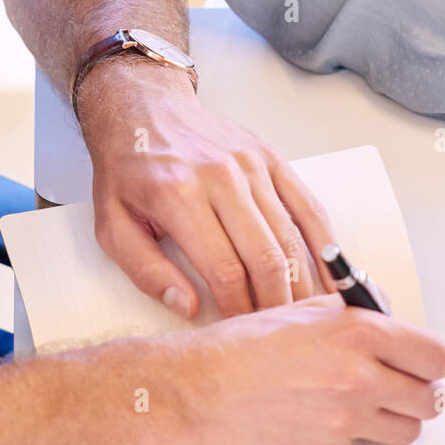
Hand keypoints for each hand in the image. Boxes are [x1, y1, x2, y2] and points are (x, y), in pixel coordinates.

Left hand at [76, 57, 336, 318]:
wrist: (144, 109)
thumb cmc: (127, 170)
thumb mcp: (112, 225)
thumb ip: (146, 271)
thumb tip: (189, 307)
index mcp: (179, 196)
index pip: (224, 268)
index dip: (239, 310)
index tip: (243, 336)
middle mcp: (222, 177)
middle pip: (267, 255)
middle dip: (278, 304)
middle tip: (282, 334)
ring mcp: (253, 165)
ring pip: (292, 234)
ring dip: (304, 280)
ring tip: (310, 316)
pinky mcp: (272, 158)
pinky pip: (307, 205)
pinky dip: (324, 242)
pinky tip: (332, 272)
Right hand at [167, 294, 444, 444]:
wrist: (202, 389)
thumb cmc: (245, 348)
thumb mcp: (309, 308)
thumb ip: (359, 312)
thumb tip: (391, 319)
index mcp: (359, 332)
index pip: (434, 355)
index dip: (432, 362)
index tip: (425, 363)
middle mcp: (359, 376)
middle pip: (430, 398)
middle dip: (421, 392)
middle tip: (405, 385)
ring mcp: (346, 419)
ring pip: (407, 429)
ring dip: (397, 419)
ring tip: (372, 404)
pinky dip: (356, 435)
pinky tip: (330, 415)